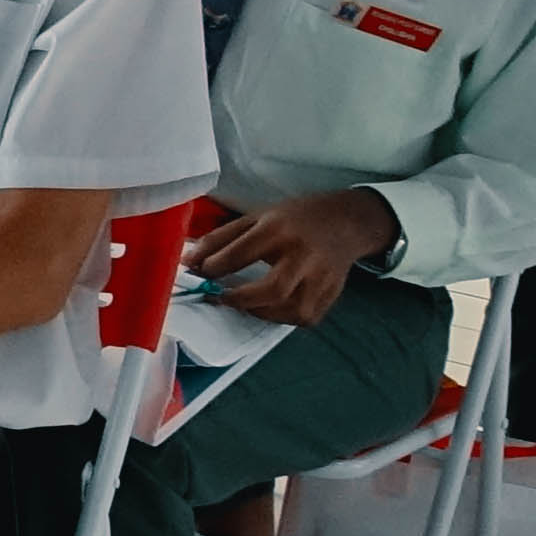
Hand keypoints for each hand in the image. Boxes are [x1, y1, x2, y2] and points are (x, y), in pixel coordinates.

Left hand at [193, 187, 401, 327]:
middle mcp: (304, 255)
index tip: (198, 274)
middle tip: (219, 297)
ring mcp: (322, 277)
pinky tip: (270, 307)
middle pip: (272, 289)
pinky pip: (306, 317)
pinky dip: (284, 318)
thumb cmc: (295, 218)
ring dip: (261, 312)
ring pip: (292, 309)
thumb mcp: (257, 217)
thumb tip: (189, 260)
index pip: (241, 253)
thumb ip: (221, 238)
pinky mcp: (333, 293)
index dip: (213, 268)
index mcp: (280, 230)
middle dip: (239, 299)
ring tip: (243, 303)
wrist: (346, 221)